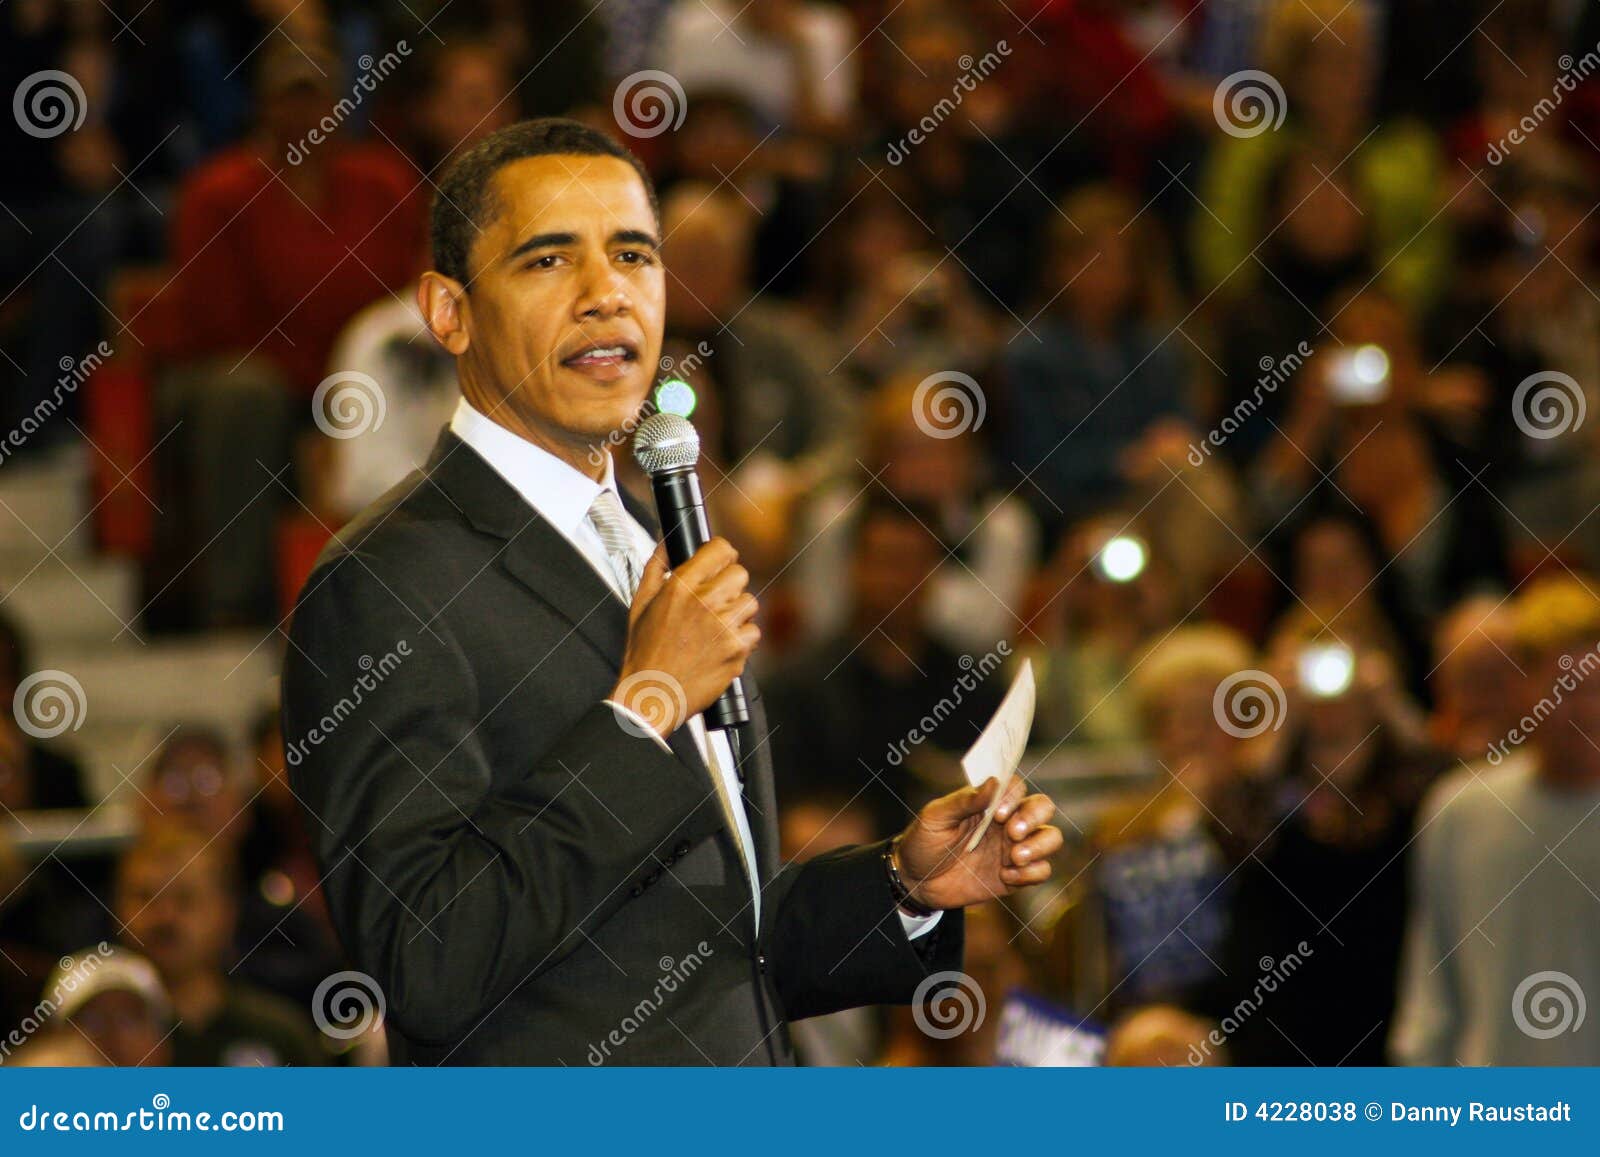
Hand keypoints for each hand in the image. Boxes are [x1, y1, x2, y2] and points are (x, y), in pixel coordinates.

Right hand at [612, 538, 759, 738]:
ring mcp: (723, 626)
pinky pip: (754, 632)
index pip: (720, 549)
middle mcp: (704, 602)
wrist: (652, 694)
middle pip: (740, 573)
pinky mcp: (737, 649)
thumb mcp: (641, 603)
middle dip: (730, 585)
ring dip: (737, 613)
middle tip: (717, 601)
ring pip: (750, 603)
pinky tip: (721, 647)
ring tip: (716, 628)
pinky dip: (742, 640)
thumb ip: (656, 567)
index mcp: (680, 586)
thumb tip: (668, 544)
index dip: (722, 555)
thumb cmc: (645, 654)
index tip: (721, 563)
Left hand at [894, 777, 1061, 910]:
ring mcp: (1013, 849)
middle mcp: (1007, 822)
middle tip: (1012, 832)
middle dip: (1034, 817)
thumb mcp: (936, 817)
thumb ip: (964, 800)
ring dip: (1039, 846)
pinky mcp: (1015, 876)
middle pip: (1043, 807)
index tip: (998, 813)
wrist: (916, 882)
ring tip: (1014, 857)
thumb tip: (993, 783)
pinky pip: (1041, 871)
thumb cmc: (924, 842)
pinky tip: (1005, 876)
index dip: (1014, 796)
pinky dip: (1030, 873)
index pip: (1017, 786)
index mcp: (989, 803)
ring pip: (1051, 838)